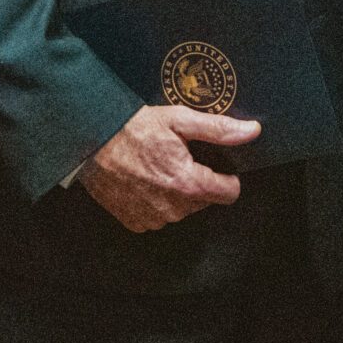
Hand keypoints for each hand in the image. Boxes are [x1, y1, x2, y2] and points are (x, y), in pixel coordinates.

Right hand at [77, 104, 260, 230]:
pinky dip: (156, 202)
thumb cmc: (135, 127)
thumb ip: (218, 129)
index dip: (227, 177)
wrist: (90, 141)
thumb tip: (252, 131)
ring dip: (177, 192)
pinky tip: (144, 181)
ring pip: (182, 210)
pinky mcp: (134, 223)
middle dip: (198, 181)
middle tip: (178, 158)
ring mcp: (152, 219)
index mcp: (188, 184)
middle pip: (204, 200)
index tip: (214, 164)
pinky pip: (159, 216)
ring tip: (158, 167)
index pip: (229, 193)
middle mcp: (172, 209)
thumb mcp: (179, 120)